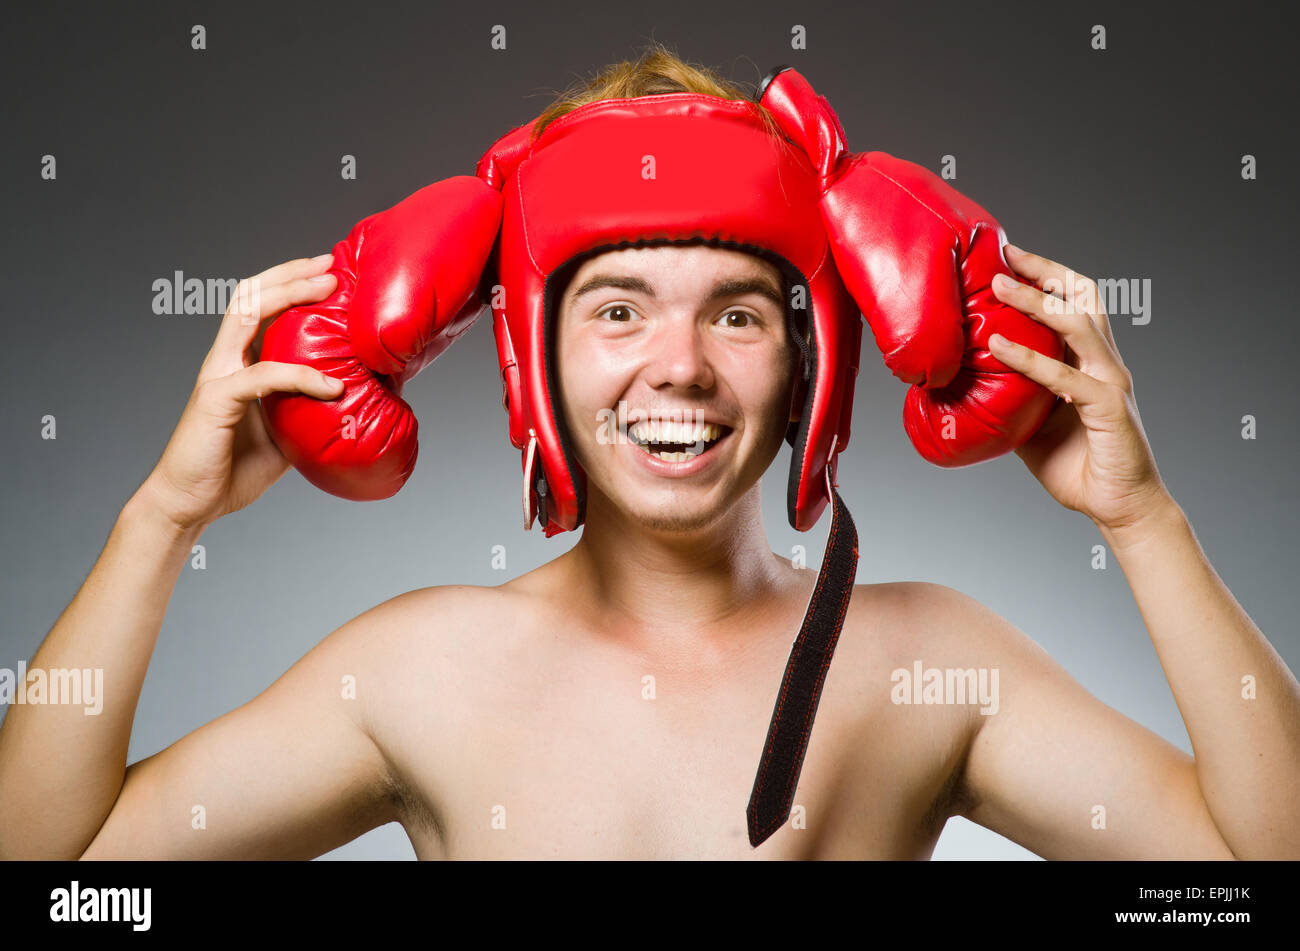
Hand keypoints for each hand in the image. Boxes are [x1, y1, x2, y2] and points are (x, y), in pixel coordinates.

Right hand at [139, 255, 344, 532]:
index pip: (259, 307)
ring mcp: (217, 376)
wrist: (191, 504)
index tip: (327, 272)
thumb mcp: (285, 433)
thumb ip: (307, 410)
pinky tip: (333, 386)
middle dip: (290, 273)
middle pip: (250, 296)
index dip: (289, 283)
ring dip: (290, 296)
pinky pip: (264, 376)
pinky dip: (302, 376)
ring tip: (329, 290)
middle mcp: (223, 361)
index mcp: (237, 364)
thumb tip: (355, 401)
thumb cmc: (233, 469)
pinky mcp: (217, 399)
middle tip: (331, 266)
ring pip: (248, 316)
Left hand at [987, 245, 1173, 534]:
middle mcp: (1104, 364)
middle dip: (1046, 272)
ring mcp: (1109, 383)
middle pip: (1084, 299)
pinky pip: (1066, 377)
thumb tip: (964, 382)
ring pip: (1078, 327)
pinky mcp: (1109, 409)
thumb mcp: (1031, 424)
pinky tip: (999, 346)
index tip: (1010, 256)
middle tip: (1006, 254)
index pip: (1076, 303)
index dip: (1047, 276)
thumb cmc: (1078, 465)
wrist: (1118, 507)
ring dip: (1037, 303)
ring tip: (1000, 287)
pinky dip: (1031, 359)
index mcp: (1091, 362)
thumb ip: (1010, 396)